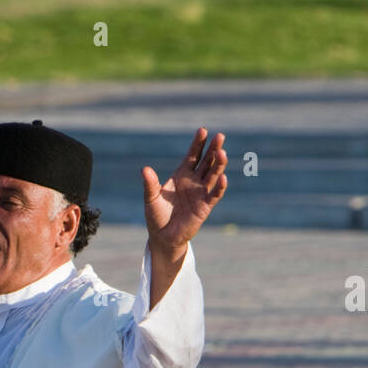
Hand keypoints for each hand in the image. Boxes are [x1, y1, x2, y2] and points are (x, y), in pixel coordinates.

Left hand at [142, 127, 227, 260]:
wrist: (163, 236)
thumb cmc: (156, 215)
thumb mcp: (151, 198)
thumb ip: (150, 184)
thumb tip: (145, 169)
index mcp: (181, 174)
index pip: (192, 155)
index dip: (198, 143)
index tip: (203, 130)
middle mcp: (194, 181)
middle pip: (206, 161)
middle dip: (213, 149)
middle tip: (220, 136)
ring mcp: (201, 192)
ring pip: (213, 175)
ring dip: (218, 165)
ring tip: (222, 153)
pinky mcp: (205, 206)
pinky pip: (214, 194)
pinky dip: (219, 187)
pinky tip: (222, 177)